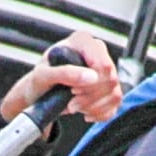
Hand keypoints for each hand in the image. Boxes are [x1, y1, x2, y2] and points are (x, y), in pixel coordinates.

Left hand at [0, 32, 121, 126]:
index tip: (73, 89)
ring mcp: (107, 71)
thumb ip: (64, 73)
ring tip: (74, 106)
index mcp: (82, 41)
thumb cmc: (40, 79)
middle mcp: (98, 52)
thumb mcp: (43, 75)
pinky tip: (85, 112)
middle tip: (70, 102)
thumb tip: (91, 77)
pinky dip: (99, 114)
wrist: (41, 92)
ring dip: (92, 107)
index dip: (90, 82)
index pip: (103, 64)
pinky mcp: (110, 89)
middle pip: (110, 80)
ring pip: (114, 94)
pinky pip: (115, 105)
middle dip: (89, 97)